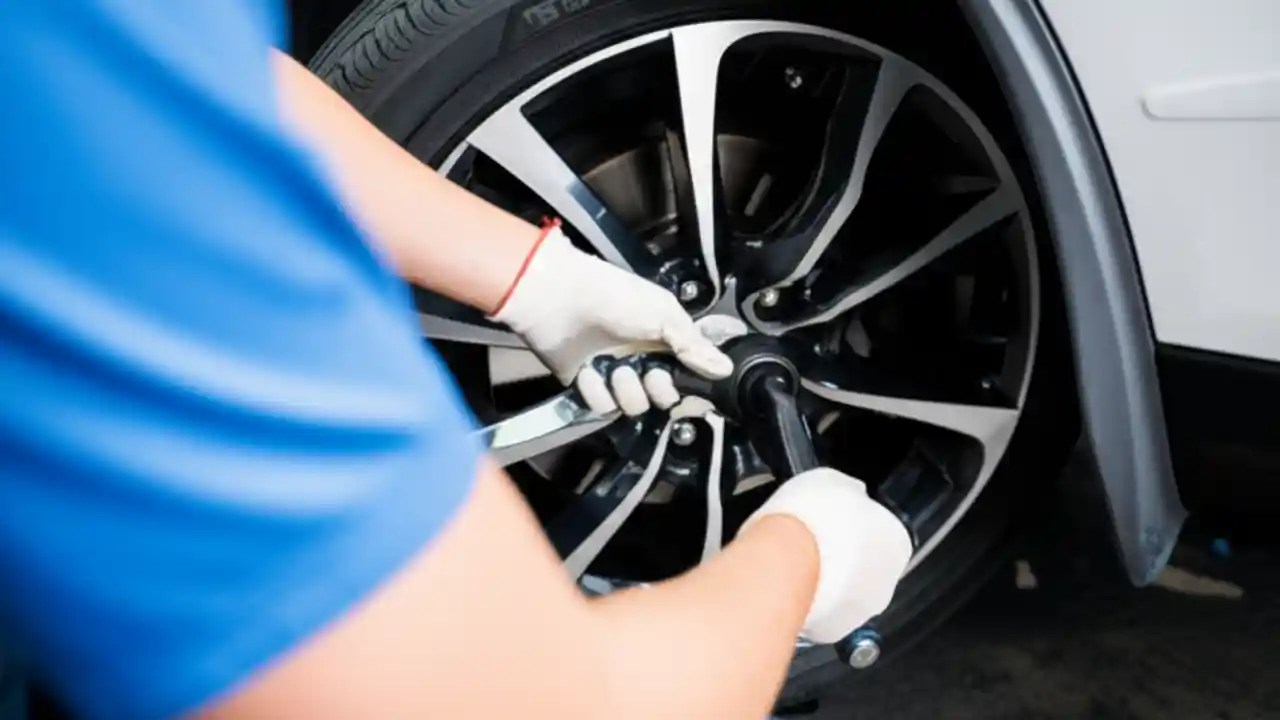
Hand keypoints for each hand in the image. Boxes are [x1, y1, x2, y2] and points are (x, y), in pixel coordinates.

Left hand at [490, 226, 732, 415]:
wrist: (559, 299)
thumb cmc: (614, 296)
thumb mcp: (665, 315)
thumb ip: (694, 346)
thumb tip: (725, 368)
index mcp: (665, 340)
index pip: (688, 376)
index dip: (689, 385)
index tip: (688, 384)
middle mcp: (642, 359)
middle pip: (663, 398)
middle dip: (657, 388)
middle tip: (648, 371)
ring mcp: (614, 373)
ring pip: (633, 406)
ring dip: (624, 388)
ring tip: (612, 366)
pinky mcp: (587, 385)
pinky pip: (601, 406)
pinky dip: (595, 389)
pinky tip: (588, 370)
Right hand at [740, 468, 912, 643]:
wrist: (782, 560)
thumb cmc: (808, 520)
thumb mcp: (832, 481)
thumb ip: (849, 491)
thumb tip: (849, 492)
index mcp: (895, 539)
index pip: (881, 531)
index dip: (854, 525)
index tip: (834, 520)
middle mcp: (886, 578)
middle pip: (865, 566)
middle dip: (841, 557)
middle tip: (812, 542)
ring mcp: (861, 609)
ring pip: (845, 594)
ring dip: (827, 582)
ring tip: (796, 564)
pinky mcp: (833, 630)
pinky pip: (822, 615)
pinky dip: (810, 603)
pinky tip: (790, 587)